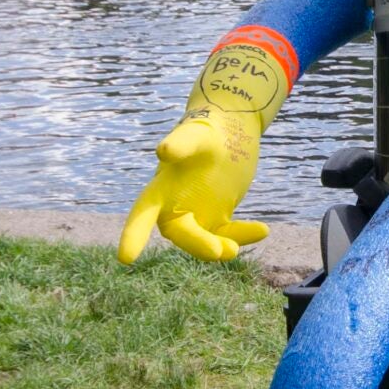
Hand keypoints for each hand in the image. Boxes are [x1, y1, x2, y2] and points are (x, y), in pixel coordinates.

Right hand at [119, 109, 269, 262]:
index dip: (133, 235)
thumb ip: (180, 143)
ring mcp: (198, 216)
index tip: (125, 259)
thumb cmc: (206, 130)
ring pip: (206, 240)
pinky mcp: (219, 219)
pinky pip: (228, 234)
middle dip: (197, 244)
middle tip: (219, 251)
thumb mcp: (195, 134)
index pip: (142, 214)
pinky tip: (263, 229)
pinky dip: (243, 235)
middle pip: (180, 233)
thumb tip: (163, 152)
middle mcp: (174, 208)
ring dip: (221, 245)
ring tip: (234, 249)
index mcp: (160, 189)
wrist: (230, 133)